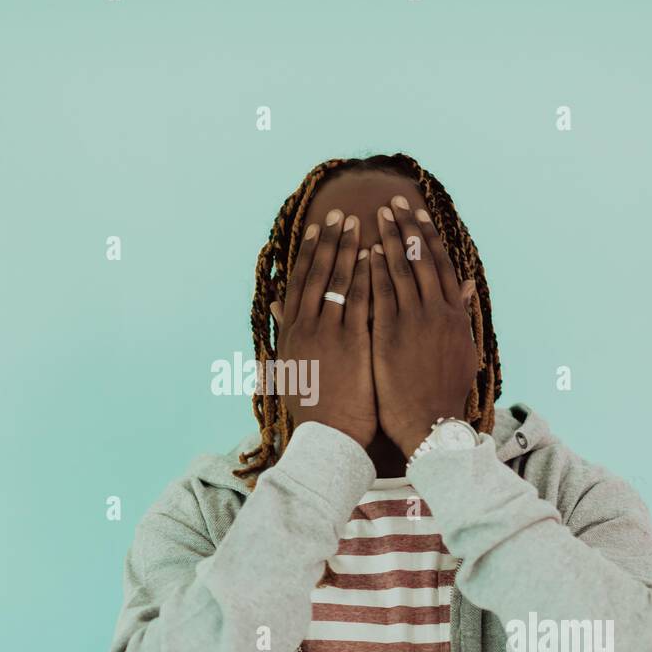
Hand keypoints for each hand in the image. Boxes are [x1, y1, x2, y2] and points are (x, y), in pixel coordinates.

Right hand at [268, 208, 376, 447]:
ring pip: (338, 281)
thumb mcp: (290, 364)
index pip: (300, 281)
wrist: (327, 436)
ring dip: (349, 250)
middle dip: (330, 241)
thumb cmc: (312, 406)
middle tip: (341, 214)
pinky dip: (366, 277)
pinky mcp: (352, 343)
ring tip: (361, 224)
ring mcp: (329, 333)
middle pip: (318, 273)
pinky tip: (375, 257)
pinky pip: (360, 301)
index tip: (318, 228)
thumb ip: (285, 330)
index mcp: (292, 331)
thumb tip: (276, 305)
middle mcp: (306, 327)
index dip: (309, 252)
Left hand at [369, 196, 478, 459]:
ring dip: (389, 240)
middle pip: (422, 259)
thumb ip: (460, 315)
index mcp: (454, 316)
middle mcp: (437, 313)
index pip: (441, 265)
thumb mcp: (460, 351)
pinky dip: (375, 271)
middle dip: (407, 227)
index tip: (418, 213)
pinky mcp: (392, 335)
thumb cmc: (443, 394)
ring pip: (401, 271)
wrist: (431, 425)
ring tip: (376, 216)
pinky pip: (382, 294)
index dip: (429, 236)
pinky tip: (366, 252)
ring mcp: (415, 322)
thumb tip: (466, 289)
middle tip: (394, 201)